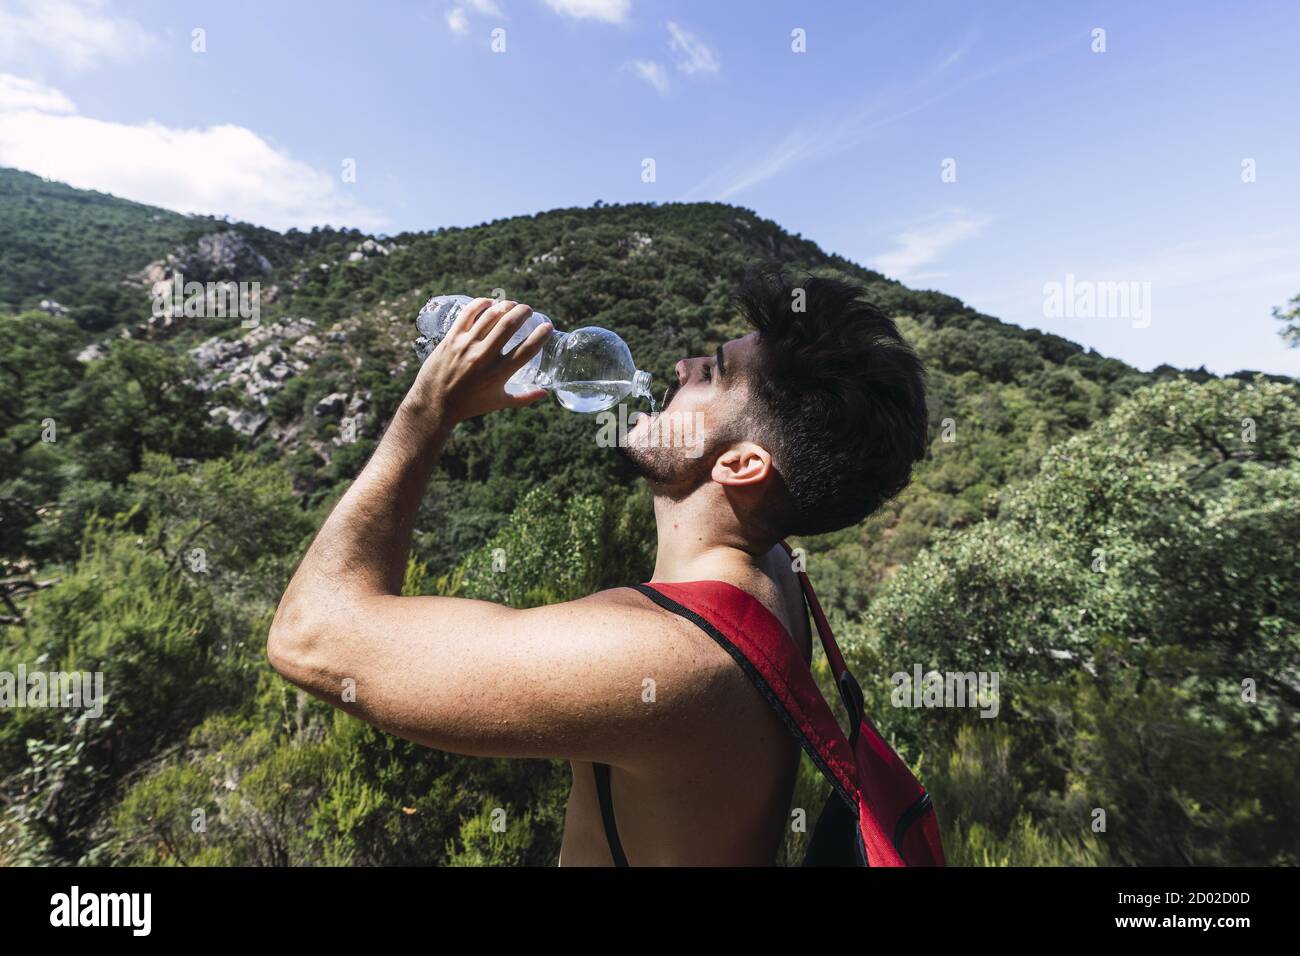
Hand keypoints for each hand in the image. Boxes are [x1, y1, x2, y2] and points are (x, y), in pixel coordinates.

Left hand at [407, 297, 551, 422]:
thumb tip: (545, 392)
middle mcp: (484, 357)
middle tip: (528, 310)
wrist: (434, 404)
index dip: (541, 335)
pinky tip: (490, 303)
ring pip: (490, 315)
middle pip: (510, 325)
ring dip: (506, 306)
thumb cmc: (470, 405)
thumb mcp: (499, 403)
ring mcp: (466, 345)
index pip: (527, 350)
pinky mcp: (451, 338)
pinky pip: (468, 313)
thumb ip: (524, 398)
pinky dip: (481, 304)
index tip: (547, 326)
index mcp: (499, 374)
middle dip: (523, 312)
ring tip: (513, 305)